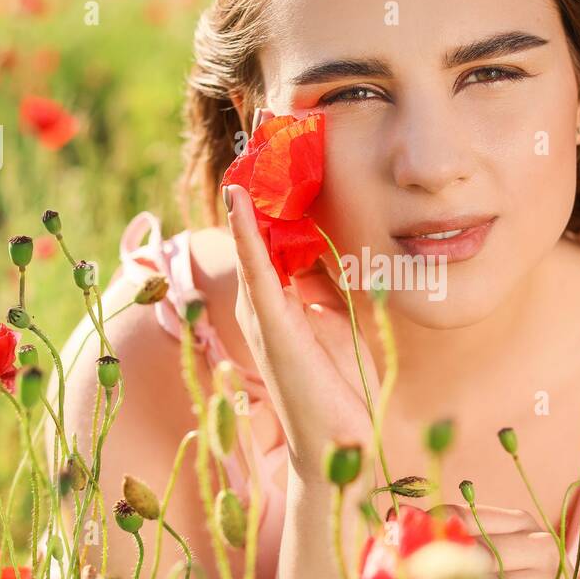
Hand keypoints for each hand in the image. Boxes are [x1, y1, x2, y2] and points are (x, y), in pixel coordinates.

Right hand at [222, 181, 380, 482]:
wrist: (340, 443)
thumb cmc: (339, 386)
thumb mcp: (336, 323)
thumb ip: (325, 288)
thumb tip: (326, 252)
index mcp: (279, 305)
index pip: (270, 242)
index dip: (270, 201)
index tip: (271, 157)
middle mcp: (262, 306)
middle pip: (254, 236)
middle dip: (255, 190)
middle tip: (254, 136)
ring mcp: (263, 315)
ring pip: (250, 244)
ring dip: (246, 198)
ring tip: (243, 151)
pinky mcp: (272, 325)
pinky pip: (257, 268)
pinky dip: (246, 231)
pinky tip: (239, 198)